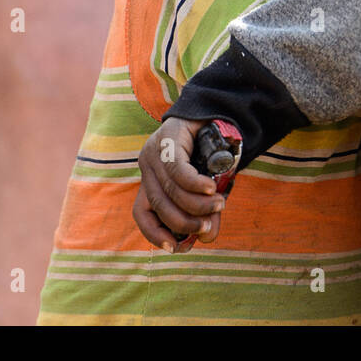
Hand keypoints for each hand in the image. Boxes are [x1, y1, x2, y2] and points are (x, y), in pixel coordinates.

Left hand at [132, 117, 225, 252]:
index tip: (175, 248)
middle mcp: (147, 166)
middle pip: (159, 204)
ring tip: (218, 205)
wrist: (217, 112)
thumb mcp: (206, 187)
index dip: (154, 233)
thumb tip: (208, 239)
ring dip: (195, 204)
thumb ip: (204, 211)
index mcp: (151, 179)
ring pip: (170, 189)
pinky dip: (195, 184)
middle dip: (184, 222)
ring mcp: (154, 150)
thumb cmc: (211, 153)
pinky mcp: (169, 138)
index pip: (142, 212)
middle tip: (207, 226)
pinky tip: (211, 189)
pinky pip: (178, 169)